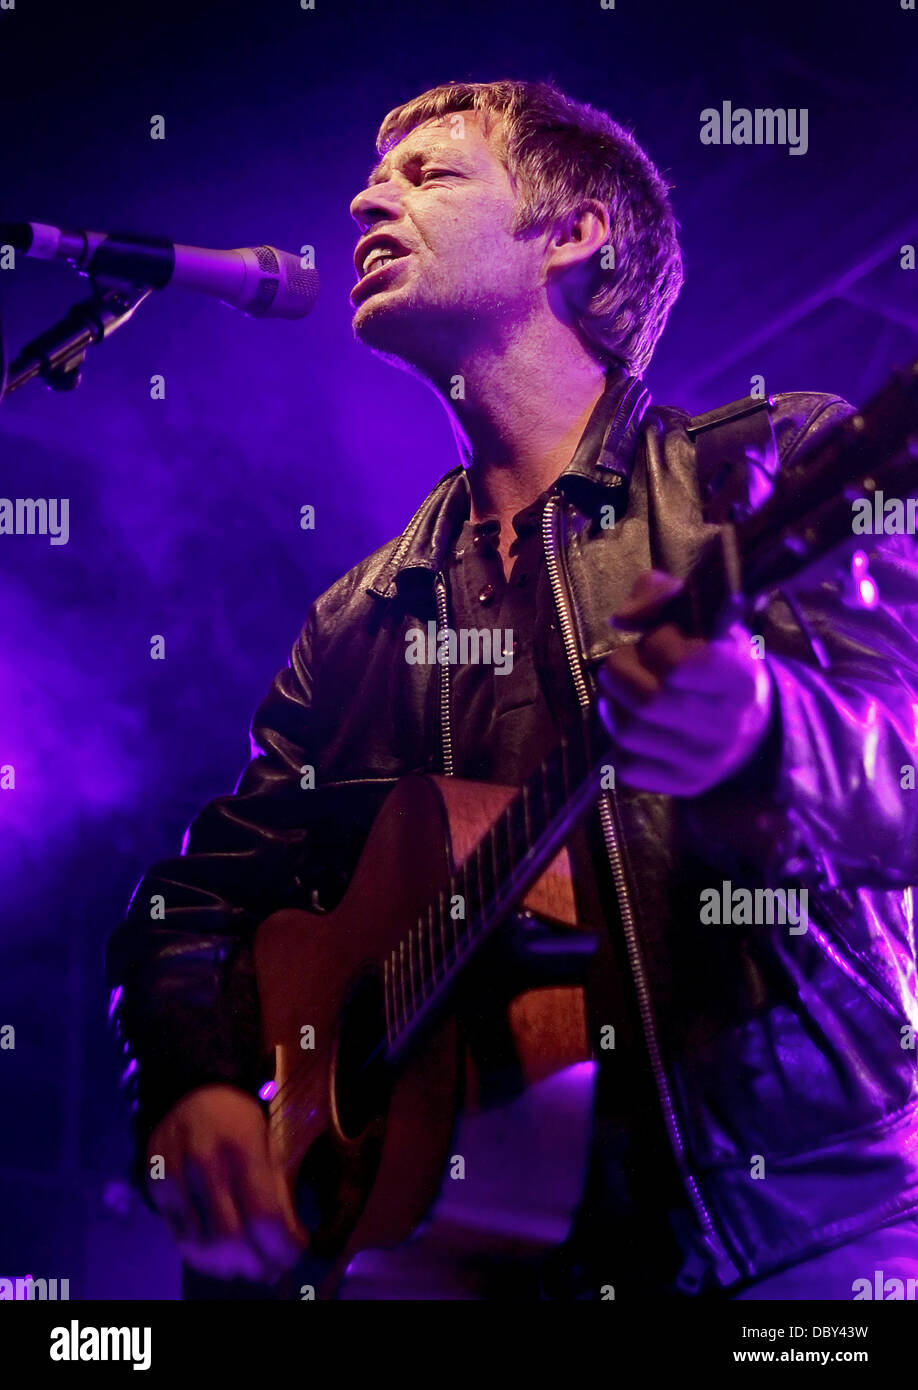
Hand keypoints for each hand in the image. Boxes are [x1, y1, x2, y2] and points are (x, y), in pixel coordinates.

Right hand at [145, 1083, 308, 1282]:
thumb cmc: (236, 1120)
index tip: (295, 1253)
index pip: (263, 1214)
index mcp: (243, 1147)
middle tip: (271, 1267)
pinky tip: (219, 1254)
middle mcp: (206, 1163)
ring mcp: (176, 1177)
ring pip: (202, 1243)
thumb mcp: (265, 1142)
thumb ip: (275, 1188)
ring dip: (229, 1264)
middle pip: (231, 1237)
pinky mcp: (156, 1187)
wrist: (187, 1093)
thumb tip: (289, 1239)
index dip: (281, 1246)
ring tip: (248, 1264)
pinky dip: (202, 1254)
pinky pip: (179, 1235)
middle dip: (256, 1262)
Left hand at [597, 570, 773, 795]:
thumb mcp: (698, 614)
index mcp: (741, 677)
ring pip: (629, 733)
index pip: (680, 663)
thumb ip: (660, 594)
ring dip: (614, 705)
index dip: (656, 643)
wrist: (748, 721)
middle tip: (625, 663)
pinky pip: (627, 765)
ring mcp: (707, 761)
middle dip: (620, 673)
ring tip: (628, 691)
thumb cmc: (713, 656)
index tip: (658, 639)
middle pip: (647, 701)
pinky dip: (620, 741)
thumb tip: (622, 618)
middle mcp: (728, 725)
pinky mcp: (684, 786)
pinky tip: (636, 723)